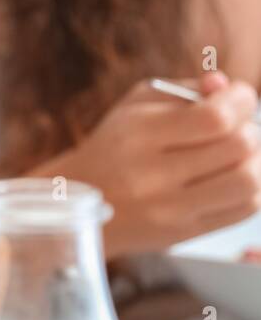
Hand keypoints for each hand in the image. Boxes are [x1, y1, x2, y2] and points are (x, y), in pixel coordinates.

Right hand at [47, 73, 260, 256]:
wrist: (77, 203)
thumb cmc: (114, 147)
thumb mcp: (135, 107)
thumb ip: (185, 90)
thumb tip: (225, 85)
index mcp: (139, 134)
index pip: (215, 117)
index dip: (241, 100)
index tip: (240, 96)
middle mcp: (152, 174)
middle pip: (238, 147)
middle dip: (250, 130)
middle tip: (239, 127)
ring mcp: (169, 208)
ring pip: (248, 181)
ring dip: (255, 162)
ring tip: (242, 155)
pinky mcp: (182, 233)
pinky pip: (243, 210)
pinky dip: (250, 189)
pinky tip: (233, 178)